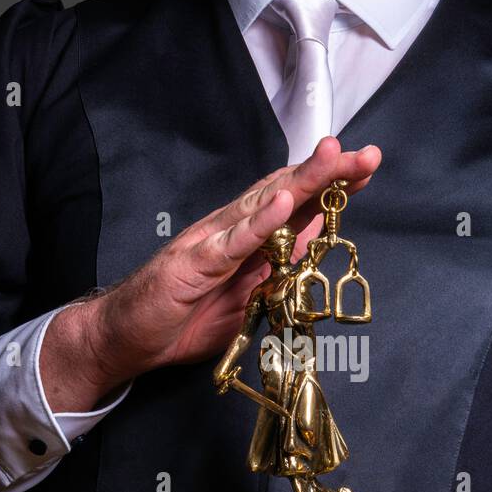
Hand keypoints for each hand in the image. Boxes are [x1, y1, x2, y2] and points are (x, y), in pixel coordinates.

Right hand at [40, 137, 381, 411]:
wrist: (126, 337)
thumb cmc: (181, 317)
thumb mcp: (244, 302)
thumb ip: (274, 276)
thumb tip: (310, 257)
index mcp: (248, 240)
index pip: (296, 204)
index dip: (332, 186)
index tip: (365, 169)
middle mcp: (232, 229)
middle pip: (286, 192)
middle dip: (328, 173)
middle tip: (365, 154)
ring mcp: (212, 242)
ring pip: (264, 205)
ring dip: (301, 182)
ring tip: (332, 159)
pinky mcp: (192, 263)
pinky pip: (231, 242)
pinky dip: (258, 223)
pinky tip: (282, 203)